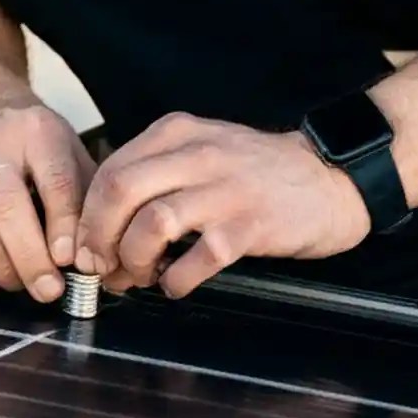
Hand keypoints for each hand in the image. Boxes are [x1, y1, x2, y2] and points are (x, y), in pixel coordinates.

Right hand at [0, 104, 95, 302]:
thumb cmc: (37, 147)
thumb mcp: (72, 156)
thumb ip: (85, 201)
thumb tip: (94, 259)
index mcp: (39, 132)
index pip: (55, 181)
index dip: (63, 225)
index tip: (69, 260)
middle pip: (7, 205)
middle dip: (29, 256)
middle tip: (48, 289)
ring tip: (20, 285)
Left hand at [74, 112, 370, 297]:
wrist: (331, 180)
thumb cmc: (261, 173)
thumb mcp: (204, 149)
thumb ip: (157, 171)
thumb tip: (104, 220)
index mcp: (178, 132)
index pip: (110, 169)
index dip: (87, 216)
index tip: (86, 247)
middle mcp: (198, 155)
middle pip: (119, 192)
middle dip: (99, 238)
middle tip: (103, 268)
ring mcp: (225, 190)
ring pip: (150, 226)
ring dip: (134, 262)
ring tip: (142, 277)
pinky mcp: (249, 226)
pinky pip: (194, 260)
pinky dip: (175, 281)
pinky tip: (178, 285)